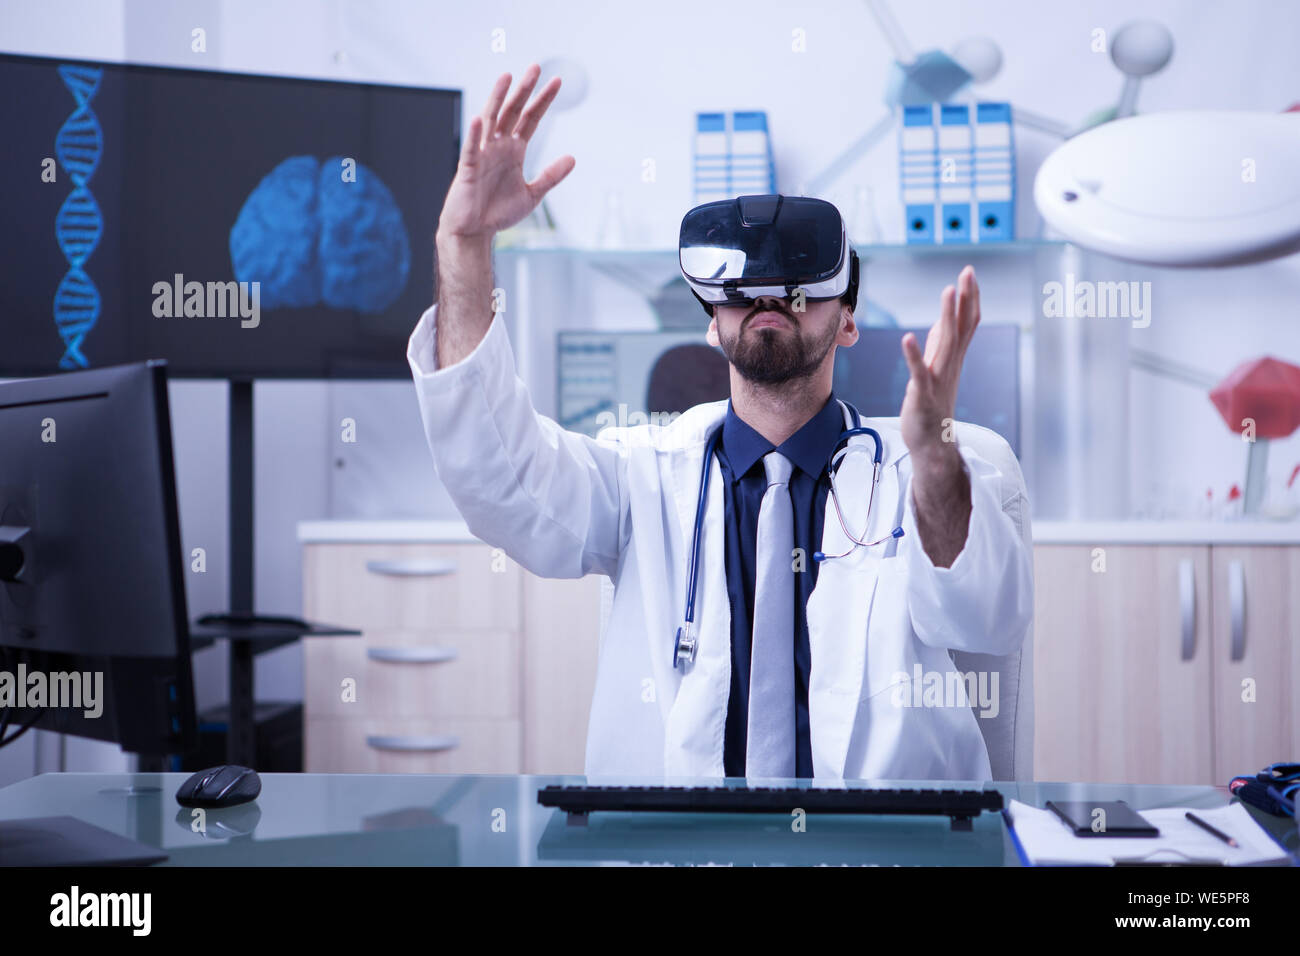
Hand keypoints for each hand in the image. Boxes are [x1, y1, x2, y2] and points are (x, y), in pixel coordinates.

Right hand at [438, 64, 575, 240]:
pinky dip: (474, 134)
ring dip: (498, 99)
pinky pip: (471, 149)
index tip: (556, 82)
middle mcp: (498, 147)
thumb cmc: (497, 213)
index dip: (543, 101)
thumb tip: (572, 158)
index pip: (531, 119)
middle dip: (524, 90)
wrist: (474, 232)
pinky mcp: (467, 169)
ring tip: (507, 77)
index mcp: (513, 151)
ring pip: (491, 121)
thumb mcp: (532, 194)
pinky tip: (479, 118)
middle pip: (512, 112)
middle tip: (536, 68)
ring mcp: (482, 155)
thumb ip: (551, 176)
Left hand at [899, 265, 980, 463]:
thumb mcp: (935, 370)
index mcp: (953, 360)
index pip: (966, 324)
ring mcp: (937, 380)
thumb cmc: (932, 407)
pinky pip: (918, 372)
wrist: (933, 445)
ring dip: (946, 318)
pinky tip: (907, 337)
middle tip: (967, 273)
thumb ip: (938, 346)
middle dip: (964, 300)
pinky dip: (913, 355)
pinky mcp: (922, 394)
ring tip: (947, 292)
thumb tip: (939, 322)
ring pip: (945, 344)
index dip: (969, 299)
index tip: (969, 274)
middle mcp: (949, 366)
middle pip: (961, 328)